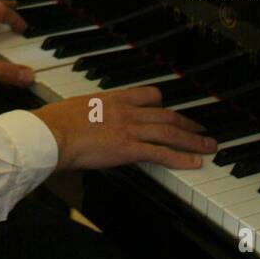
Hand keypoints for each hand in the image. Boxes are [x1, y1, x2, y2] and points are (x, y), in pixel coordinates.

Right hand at [31, 85, 216, 172]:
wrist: (51, 134)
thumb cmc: (56, 124)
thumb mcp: (76, 109)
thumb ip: (92, 113)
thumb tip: (91, 120)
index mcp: (113, 99)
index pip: (148, 95)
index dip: (164, 103)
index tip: (172, 109)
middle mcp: (126, 111)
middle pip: (166, 115)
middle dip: (187, 123)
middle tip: (201, 129)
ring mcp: (129, 129)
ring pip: (170, 132)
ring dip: (193, 140)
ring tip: (208, 146)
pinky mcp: (128, 149)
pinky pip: (161, 153)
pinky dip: (180, 158)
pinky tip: (193, 163)